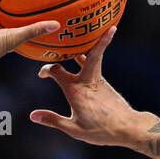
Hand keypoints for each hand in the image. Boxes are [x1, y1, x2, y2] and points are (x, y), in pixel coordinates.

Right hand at [29, 28, 146, 146]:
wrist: (127, 128)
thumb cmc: (101, 131)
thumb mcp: (74, 129)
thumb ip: (53, 120)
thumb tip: (32, 115)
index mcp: (76, 90)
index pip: (56, 71)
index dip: (46, 69)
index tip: (41, 74)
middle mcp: (88, 81)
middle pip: (84, 54)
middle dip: (78, 41)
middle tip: (73, 27)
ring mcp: (99, 81)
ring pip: (92, 56)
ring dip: (86, 45)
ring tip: (80, 34)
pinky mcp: (105, 84)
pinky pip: (96, 65)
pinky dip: (90, 57)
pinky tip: (86, 57)